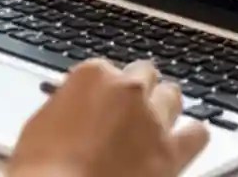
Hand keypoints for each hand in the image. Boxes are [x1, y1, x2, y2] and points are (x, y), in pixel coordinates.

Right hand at [8, 60, 209, 176]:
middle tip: (127, 110)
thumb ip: (65, 107)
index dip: (101, 90)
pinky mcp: (171, 152)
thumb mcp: (40, 124)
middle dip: (137, 90)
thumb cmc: (43, 168)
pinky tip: (182, 142)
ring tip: (155, 122)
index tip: (98, 103)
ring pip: (172, 95)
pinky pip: (197, 134)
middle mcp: (127, 90)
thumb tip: (71, 112)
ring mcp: (152, 119)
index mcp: (92, 76)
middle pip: (144, 74)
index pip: (105, 70)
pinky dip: (191, 135)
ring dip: (164, 106)